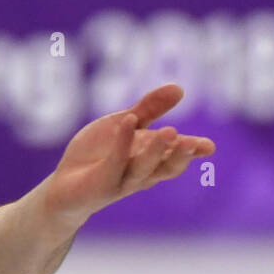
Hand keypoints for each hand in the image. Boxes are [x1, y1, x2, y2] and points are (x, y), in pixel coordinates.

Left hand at [42, 84, 215, 225]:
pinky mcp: (101, 182)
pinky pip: (114, 162)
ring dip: (156, 150)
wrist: (65, 185)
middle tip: (193, 142)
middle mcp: (141, 173)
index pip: (176, 157)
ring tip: (170, 131)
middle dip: (180, 155)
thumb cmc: (98, 154)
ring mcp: (121, 180)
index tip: (209, 146)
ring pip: (143, 168)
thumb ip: (149, 108)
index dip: (192, 151)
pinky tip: (128, 121)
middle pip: (165, 167)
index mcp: (151, 159)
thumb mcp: (124, 124)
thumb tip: (179, 88)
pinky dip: (122, 142)